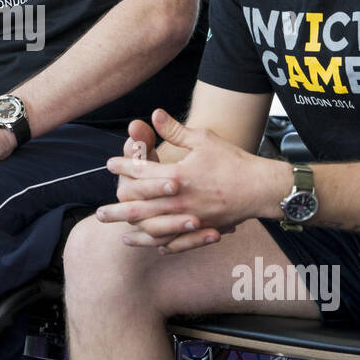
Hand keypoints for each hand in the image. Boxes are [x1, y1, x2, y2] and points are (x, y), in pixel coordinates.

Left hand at [97, 109, 269, 252]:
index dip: (123, 167)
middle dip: (117, 210)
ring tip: (119, 234)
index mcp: (177, 176)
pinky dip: (160, 243)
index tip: (109, 165)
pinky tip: (150, 244)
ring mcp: (190, 219)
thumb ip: (175, 130)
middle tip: (99, 213)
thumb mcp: (203, 139)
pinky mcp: (201, 230)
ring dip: (134, 232)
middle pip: (139, 208)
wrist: (261, 188)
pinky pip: (176, 241)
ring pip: (154, 229)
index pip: (141, 173)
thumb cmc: (232, 161)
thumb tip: (153, 114)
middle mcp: (179, 201)